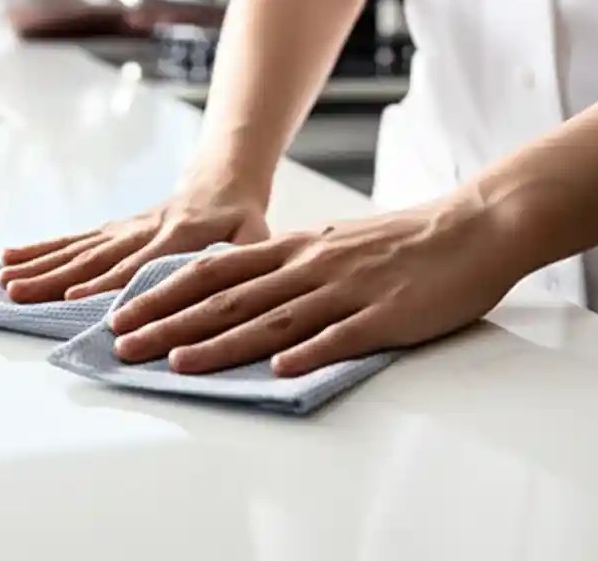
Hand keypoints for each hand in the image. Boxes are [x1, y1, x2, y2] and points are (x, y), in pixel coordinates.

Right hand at [0, 175, 269, 302]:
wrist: (223, 181)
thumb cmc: (243, 220)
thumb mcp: (254, 237)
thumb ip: (241, 259)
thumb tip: (225, 287)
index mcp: (181, 234)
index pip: (142, 263)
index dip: (107, 282)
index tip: (73, 299)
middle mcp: (145, 229)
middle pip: (96, 257)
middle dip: (55, 277)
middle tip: (18, 294)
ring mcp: (125, 228)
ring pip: (78, 248)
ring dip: (40, 265)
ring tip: (4, 282)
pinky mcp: (114, 229)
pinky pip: (74, 240)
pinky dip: (41, 248)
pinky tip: (8, 257)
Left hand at [109, 192, 529, 375]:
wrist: (473, 226)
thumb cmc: (405, 240)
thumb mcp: (336, 243)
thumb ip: (292, 266)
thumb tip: (246, 292)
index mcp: (298, 249)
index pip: (215, 272)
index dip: (164, 294)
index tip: (123, 314)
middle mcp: (311, 266)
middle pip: (228, 299)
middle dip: (170, 323)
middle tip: (125, 347)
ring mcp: (346, 290)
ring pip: (273, 321)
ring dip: (222, 344)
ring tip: (179, 363)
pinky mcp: (385, 315)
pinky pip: (341, 336)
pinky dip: (308, 353)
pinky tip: (279, 371)